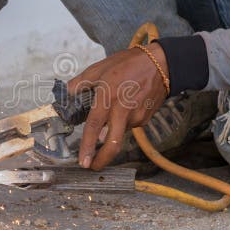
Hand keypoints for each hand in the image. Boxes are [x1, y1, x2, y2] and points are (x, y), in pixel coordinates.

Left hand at [67, 43, 168, 169]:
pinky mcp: (146, 118)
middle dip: (103, 159)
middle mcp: (122, 110)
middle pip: (113, 143)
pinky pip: (130, 125)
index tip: (83, 161)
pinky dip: (123, 121)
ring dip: (113, 130)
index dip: (87, 146)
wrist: (161, 63)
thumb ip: (81, 82)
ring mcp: (136, 116)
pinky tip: (126, 106)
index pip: (94, 126)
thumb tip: (68, 92)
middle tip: (93, 166)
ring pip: (120, 132)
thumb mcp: (100, 68)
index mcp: (108, 97)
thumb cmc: (129, 64)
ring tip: (115, 109)